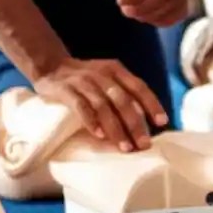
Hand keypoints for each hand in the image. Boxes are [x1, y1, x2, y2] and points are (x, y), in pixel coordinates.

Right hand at [33, 58, 168, 152]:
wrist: (50, 65)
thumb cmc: (85, 78)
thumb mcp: (107, 78)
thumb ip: (123, 92)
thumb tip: (145, 119)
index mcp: (115, 69)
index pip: (138, 86)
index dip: (152, 103)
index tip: (162, 122)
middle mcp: (101, 74)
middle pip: (122, 99)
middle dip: (135, 124)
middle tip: (144, 144)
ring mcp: (83, 81)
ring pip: (103, 105)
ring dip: (116, 128)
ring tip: (125, 147)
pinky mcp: (65, 90)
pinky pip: (80, 106)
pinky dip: (90, 121)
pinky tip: (99, 135)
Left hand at [101, 0, 188, 26]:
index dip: (124, 0)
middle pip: (144, 8)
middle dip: (131, 10)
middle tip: (127, 7)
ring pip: (153, 17)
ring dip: (141, 15)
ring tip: (139, 6)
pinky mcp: (184, 10)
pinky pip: (163, 22)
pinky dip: (153, 20)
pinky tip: (150, 11)